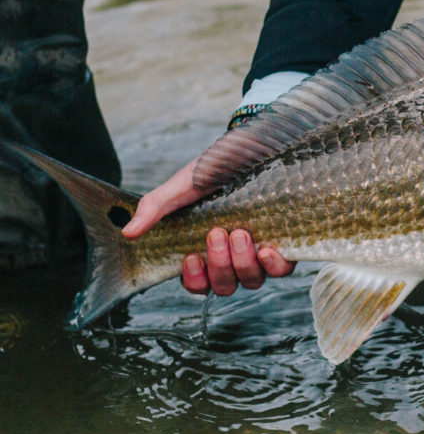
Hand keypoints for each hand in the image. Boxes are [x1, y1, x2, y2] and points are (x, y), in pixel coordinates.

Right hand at [121, 157, 295, 295]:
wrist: (251, 147)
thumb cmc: (213, 169)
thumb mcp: (182, 185)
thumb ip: (156, 206)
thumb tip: (128, 232)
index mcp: (205, 251)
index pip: (198, 284)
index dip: (195, 280)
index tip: (190, 257)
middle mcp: (233, 258)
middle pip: (225, 286)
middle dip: (219, 265)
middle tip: (216, 233)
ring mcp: (259, 254)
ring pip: (252, 281)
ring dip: (243, 263)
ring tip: (239, 233)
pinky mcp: (285, 245)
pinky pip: (282, 270)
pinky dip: (274, 265)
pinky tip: (267, 249)